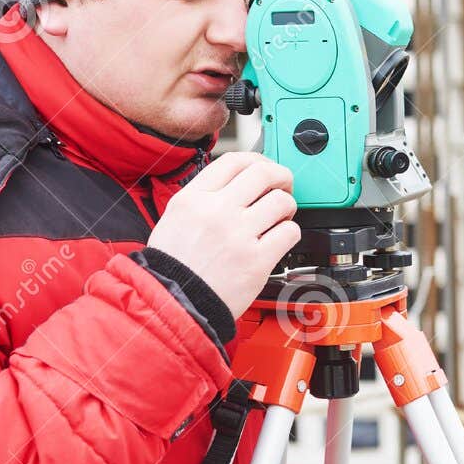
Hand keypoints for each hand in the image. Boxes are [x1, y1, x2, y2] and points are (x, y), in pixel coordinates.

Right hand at [146, 152, 300, 317]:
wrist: (175, 303)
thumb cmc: (174, 266)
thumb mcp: (175, 218)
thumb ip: (204, 197)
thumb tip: (237, 182)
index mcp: (194, 198)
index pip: (235, 161)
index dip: (257, 160)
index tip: (264, 168)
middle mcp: (217, 211)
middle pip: (263, 173)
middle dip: (281, 176)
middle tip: (283, 186)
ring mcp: (238, 235)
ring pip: (281, 201)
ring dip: (286, 207)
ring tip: (279, 217)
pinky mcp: (257, 261)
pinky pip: (289, 232)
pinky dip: (289, 233)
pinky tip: (278, 239)